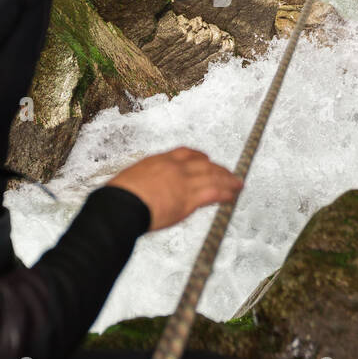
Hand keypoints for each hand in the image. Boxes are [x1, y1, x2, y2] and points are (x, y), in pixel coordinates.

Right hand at [106, 147, 242, 231]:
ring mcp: (183, 181)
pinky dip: (226, 193)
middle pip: (204, 164)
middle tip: (227, 172)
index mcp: (159, 160)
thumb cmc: (119, 198)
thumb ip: (144, 182)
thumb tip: (142, 190)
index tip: (205, 159)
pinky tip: (232, 194)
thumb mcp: (131, 180)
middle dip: (217, 168)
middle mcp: (175, 167)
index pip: (185, 153)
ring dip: (228, 180)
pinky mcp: (189, 198)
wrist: (120, 206)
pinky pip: (214, 192)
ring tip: (237, 184)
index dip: (199, 156)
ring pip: (213, 177)